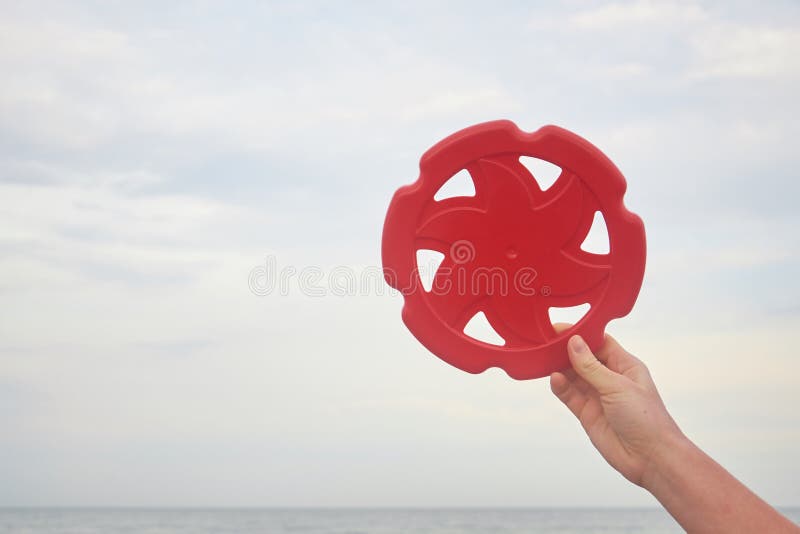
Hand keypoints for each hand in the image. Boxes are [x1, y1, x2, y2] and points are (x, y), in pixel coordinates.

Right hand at [550, 332, 684, 485]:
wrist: (651, 458)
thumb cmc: (646, 419)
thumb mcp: (617, 386)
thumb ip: (592, 366)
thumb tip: (574, 342)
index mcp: (625, 366)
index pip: (600, 343)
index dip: (581, 334)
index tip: (560, 329)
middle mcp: (610, 379)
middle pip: (583, 358)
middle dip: (566, 350)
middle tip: (545, 341)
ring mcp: (598, 396)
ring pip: (573, 376)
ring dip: (560, 367)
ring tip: (543, 358)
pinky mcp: (587, 413)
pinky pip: (570, 396)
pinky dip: (560, 387)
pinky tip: (554, 379)